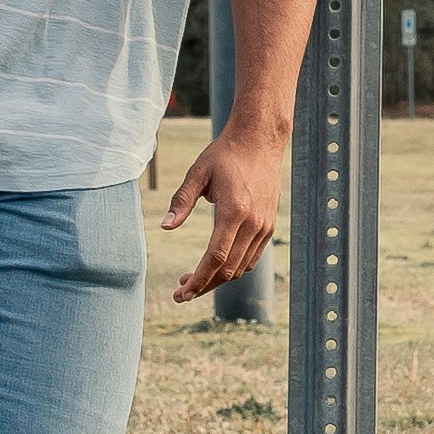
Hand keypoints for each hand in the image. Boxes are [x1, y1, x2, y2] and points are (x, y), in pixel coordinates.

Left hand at [158, 116, 288, 303]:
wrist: (260, 140)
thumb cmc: (225, 154)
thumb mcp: (198, 173)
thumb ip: (181, 201)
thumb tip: (165, 227)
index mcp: (235, 211)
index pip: (216, 257)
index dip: (199, 280)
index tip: (182, 293)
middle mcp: (254, 223)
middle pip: (229, 269)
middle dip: (204, 285)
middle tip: (181, 292)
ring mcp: (264, 226)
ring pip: (241, 267)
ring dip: (217, 279)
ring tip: (193, 279)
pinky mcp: (268, 226)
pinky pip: (251, 257)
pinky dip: (233, 268)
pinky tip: (214, 266)